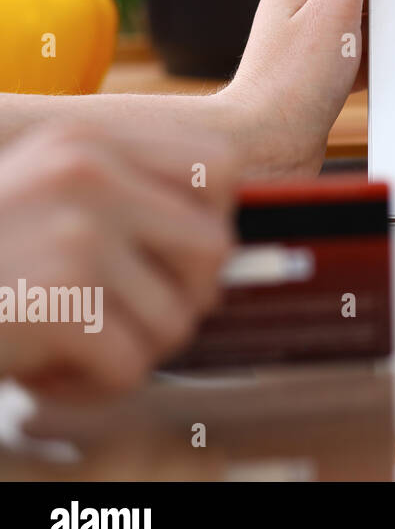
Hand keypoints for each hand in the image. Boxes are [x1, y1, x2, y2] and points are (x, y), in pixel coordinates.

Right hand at [0, 123, 235, 398]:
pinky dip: (95, 386)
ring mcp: (78, 234)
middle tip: (129, 321)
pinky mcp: (62, 299)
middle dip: (182, 299)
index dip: (212, 220)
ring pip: (177, 318)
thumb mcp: (38, 188)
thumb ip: (119, 195)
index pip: (221, 166)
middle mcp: (91, 175)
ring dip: (132, 351)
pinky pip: (132, 365)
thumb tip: (217, 241)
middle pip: (214, 248)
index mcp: (90, 141)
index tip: (173, 258)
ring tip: (71, 346)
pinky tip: (47, 372)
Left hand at [215, 0, 389, 177]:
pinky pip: (363, 47)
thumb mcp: (332, 12)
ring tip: (390, 35)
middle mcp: (302, 1)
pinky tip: (384, 66)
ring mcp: (313, 35)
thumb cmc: (289, 84)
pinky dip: (378, 53)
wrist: (269, 144)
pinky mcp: (325, 67)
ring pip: (363, 10)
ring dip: (384, 19)